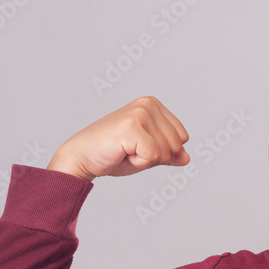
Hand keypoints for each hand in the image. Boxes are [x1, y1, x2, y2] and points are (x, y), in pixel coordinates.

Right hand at [46, 96, 189, 181]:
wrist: (81, 157)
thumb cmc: (113, 154)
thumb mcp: (148, 154)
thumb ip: (169, 154)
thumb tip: (187, 158)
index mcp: (153, 105)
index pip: (182, 137)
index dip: (164, 151)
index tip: (138, 146)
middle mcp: (148, 104)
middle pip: (176, 145)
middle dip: (156, 157)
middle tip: (129, 150)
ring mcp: (139, 114)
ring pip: (166, 152)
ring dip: (146, 160)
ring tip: (125, 151)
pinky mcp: (132, 127)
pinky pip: (153, 156)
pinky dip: (138, 163)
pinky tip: (121, 153)